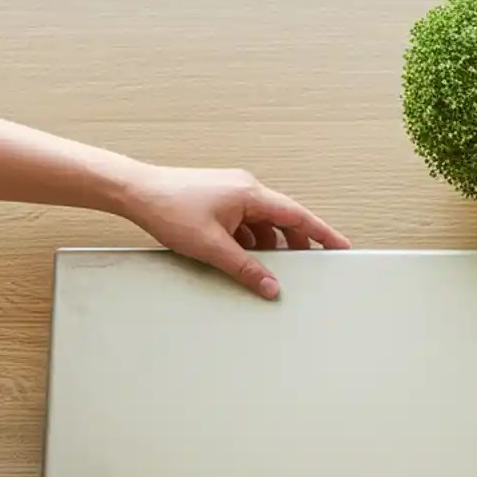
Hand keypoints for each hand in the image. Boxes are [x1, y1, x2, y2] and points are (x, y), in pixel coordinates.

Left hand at [121, 165, 350, 299]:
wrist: (134, 192)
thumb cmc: (168, 209)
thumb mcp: (212, 246)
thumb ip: (246, 268)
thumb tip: (271, 287)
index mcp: (250, 194)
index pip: (297, 216)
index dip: (322, 234)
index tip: (342, 247)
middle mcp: (245, 189)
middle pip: (283, 220)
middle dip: (296, 244)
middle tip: (309, 267)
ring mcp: (231, 193)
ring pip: (263, 223)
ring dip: (268, 245)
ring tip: (267, 269)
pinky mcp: (218, 200)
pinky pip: (245, 222)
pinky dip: (249, 241)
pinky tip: (241, 258)